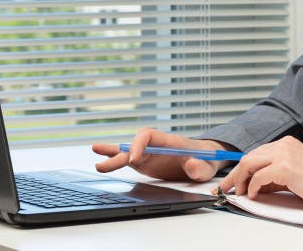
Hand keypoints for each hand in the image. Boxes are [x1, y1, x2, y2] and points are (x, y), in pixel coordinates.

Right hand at [92, 128, 230, 181]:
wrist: (204, 160)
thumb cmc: (205, 159)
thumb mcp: (207, 165)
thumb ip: (200, 166)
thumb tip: (192, 165)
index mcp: (168, 141)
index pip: (148, 136)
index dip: (138, 145)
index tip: (135, 159)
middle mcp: (155, 145)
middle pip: (133, 145)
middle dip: (119, 153)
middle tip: (105, 165)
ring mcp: (148, 154)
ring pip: (127, 153)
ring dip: (112, 156)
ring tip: (95, 160)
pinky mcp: (145, 163)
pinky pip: (127, 160)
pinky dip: (114, 159)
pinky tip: (101, 160)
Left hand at [219, 136, 302, 210]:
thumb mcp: (293, 175)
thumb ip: (274, 176)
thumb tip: (255, 185)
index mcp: (286, 144)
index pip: (255, 153)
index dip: (241, 168)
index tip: (232, 181)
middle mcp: (284, 145)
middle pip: (248, 157)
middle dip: (234, 174)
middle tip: (226, 188)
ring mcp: (284, 154)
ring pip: (249, 163)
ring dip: (239, 180)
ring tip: (238, 193)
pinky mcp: (285, 167)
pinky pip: (258, 177)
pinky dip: (252, 187)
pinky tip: (254, 195)